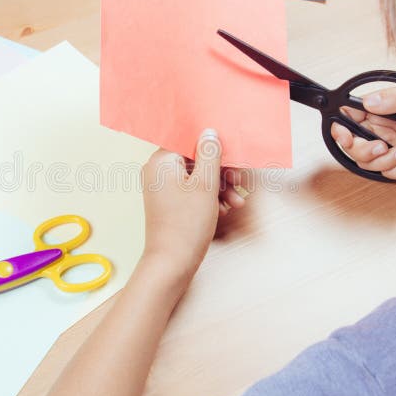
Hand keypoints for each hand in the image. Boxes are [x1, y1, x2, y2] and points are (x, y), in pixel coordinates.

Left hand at [141, 129, 244, 284]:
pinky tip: (224, 210)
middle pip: (195, 159)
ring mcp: (161, 188)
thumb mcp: (206, 185)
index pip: (190, 141)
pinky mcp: (168, 203)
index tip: (231, 158)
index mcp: (161, 161)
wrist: (172, 262)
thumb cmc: (187, 224)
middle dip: (220, 172)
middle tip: (238, 183)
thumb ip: (209, 155)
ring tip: (236, 202)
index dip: (213, 148)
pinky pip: (191, 191)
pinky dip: (209, 198)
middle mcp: (157, 171)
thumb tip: (210, 133)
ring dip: (219, 187)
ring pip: (196, 177)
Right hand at [330, 86, 395, 179]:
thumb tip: (368, 102)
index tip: (344, 134)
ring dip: (384, 162)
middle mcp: (385, 130)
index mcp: (383, 111)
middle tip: (379, 147)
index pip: (350, 118)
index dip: (342, 128)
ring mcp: (394, 147)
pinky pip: (393, 174)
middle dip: (362, 150)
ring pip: (371, 163)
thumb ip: (395, 99)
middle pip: (355, 146)